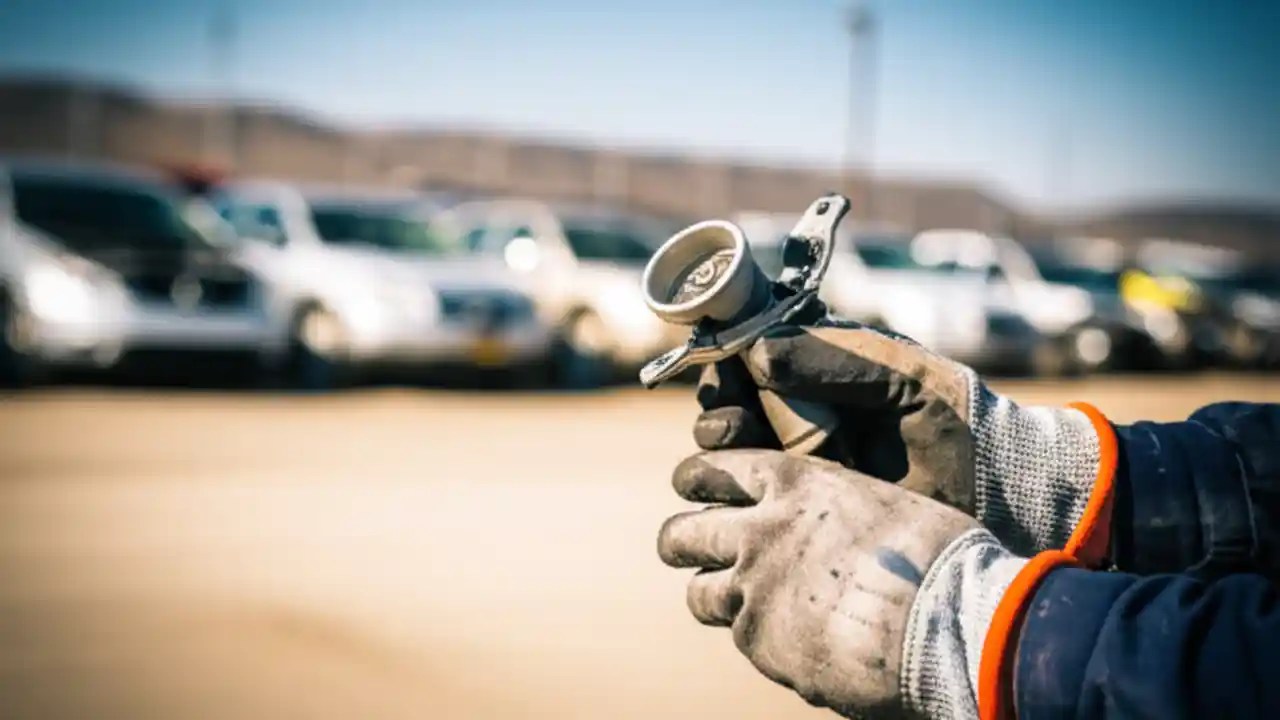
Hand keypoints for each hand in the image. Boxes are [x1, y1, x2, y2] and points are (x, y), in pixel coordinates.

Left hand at [657, 449, 1001, 718]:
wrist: (947, 620)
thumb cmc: (937, 556)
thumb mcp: (882, 503)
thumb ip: (835, 511)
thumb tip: (830, 530)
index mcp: (794, 484)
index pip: (713, 469)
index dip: (697, 479)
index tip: (694, 487)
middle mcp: (760, 531)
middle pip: (681, 533)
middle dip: (681, 542)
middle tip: (691, 551)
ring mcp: (753, 588)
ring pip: (697, 593)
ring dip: (713, 595)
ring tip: (736, 604)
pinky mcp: (759, 641)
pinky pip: (741, 637)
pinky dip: (762, 638)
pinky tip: (796, 641)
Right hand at [694, 321, 1112, 558]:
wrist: (991, 487)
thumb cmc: (951, 417)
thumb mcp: (897, 375)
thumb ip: (832, 358)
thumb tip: (757, 351)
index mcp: (816, 367)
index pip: (749, 354)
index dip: (728, 356)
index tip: (727, 365)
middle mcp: (797, 411)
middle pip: (728, 401)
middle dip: (720, 404)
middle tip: (731, 416)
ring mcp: (796, 459)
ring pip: (728, 446)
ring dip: (723, 440)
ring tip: (742, 442)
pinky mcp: (801, 503)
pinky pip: (749, 492)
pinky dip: (738, 484)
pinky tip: (754, 482)